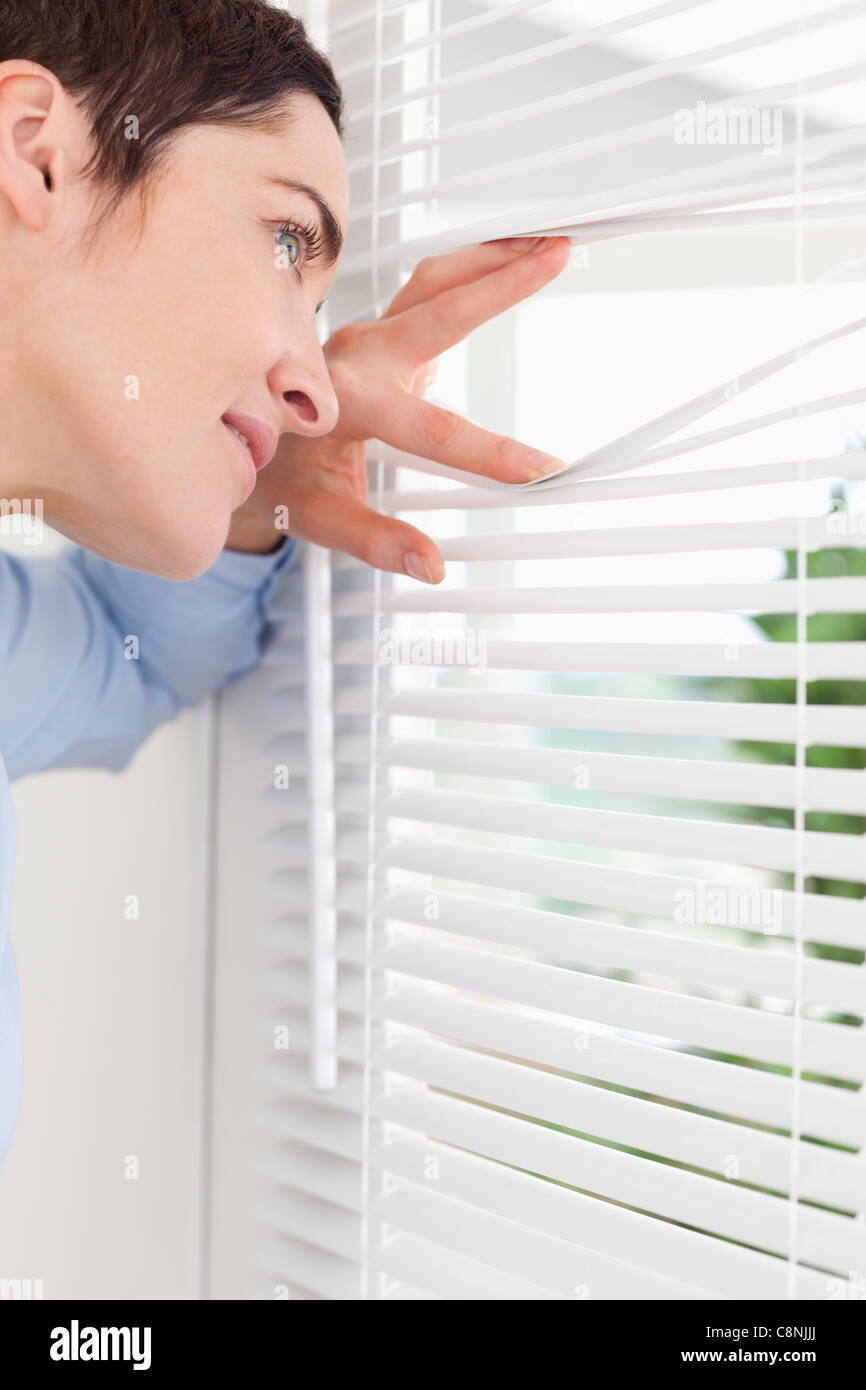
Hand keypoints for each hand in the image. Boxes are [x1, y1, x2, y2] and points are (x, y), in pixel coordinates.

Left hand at [230, 235, 571, 579]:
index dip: (489, 452)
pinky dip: (472, 265)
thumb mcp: (314, 516)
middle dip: (502, 285)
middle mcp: (355, 353)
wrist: (229, 433)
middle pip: (440, 311)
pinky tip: (511, 255)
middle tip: (558, 256)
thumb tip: (432, 566)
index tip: (540, 468)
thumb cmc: (268, 475)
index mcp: (343, 400)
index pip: (429, 429)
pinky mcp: (378, 328)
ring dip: (492, 258)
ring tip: (549, 240)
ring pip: (435, 281)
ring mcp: (366, 333)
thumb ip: (373, 539)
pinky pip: (429, 284)